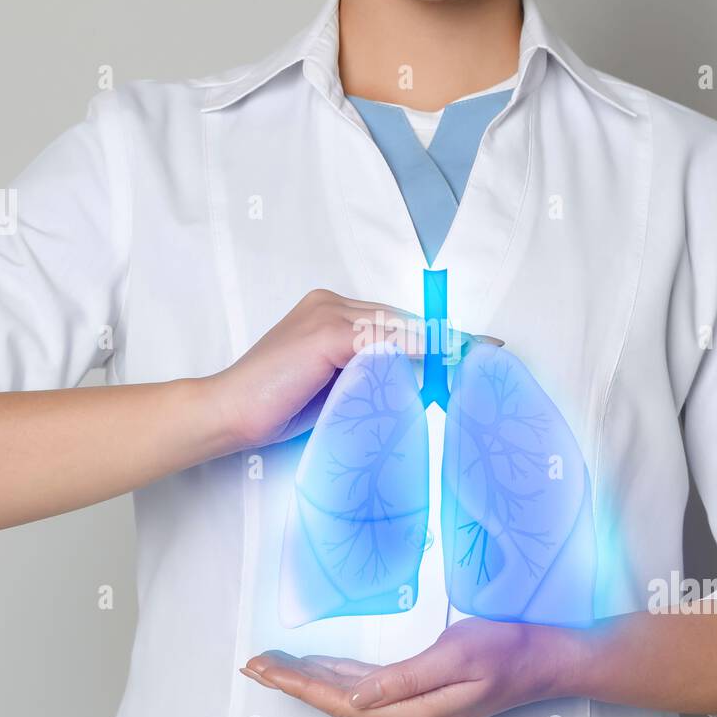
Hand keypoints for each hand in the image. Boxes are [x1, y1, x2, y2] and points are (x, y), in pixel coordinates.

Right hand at [207, 288, 501, 450]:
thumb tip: (418, 379)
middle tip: (489, 352)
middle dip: (445, 337)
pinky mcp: (326, 331)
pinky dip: (415, 352)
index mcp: (330, 310)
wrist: (227, 414)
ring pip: (396, 328)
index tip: (476, 346)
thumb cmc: (275, 408)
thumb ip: (368, 374)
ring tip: (474, 359)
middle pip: (402, 319)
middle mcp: (330, 302)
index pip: (393, 321)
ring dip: (438, 345)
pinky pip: (383, 341)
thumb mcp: (333, 386)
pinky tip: (442, 364)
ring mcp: (328, 313)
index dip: (436, 334)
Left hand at [241, 617, 586, 716]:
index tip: (263, 669)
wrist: (547, 659)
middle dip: (293, 684)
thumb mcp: (457, 654)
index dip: (298, 686)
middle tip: (253, 664)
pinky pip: (367, 690)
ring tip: (275, 666)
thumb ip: (404, 679)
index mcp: (411, 712)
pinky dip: (337, 678)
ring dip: (311, 681)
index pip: (339, 702)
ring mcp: (415, 710)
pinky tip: (321, 669)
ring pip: (348, 697)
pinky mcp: (422, 695)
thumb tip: (354, 698)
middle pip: (336, 703)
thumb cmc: (508, 647)